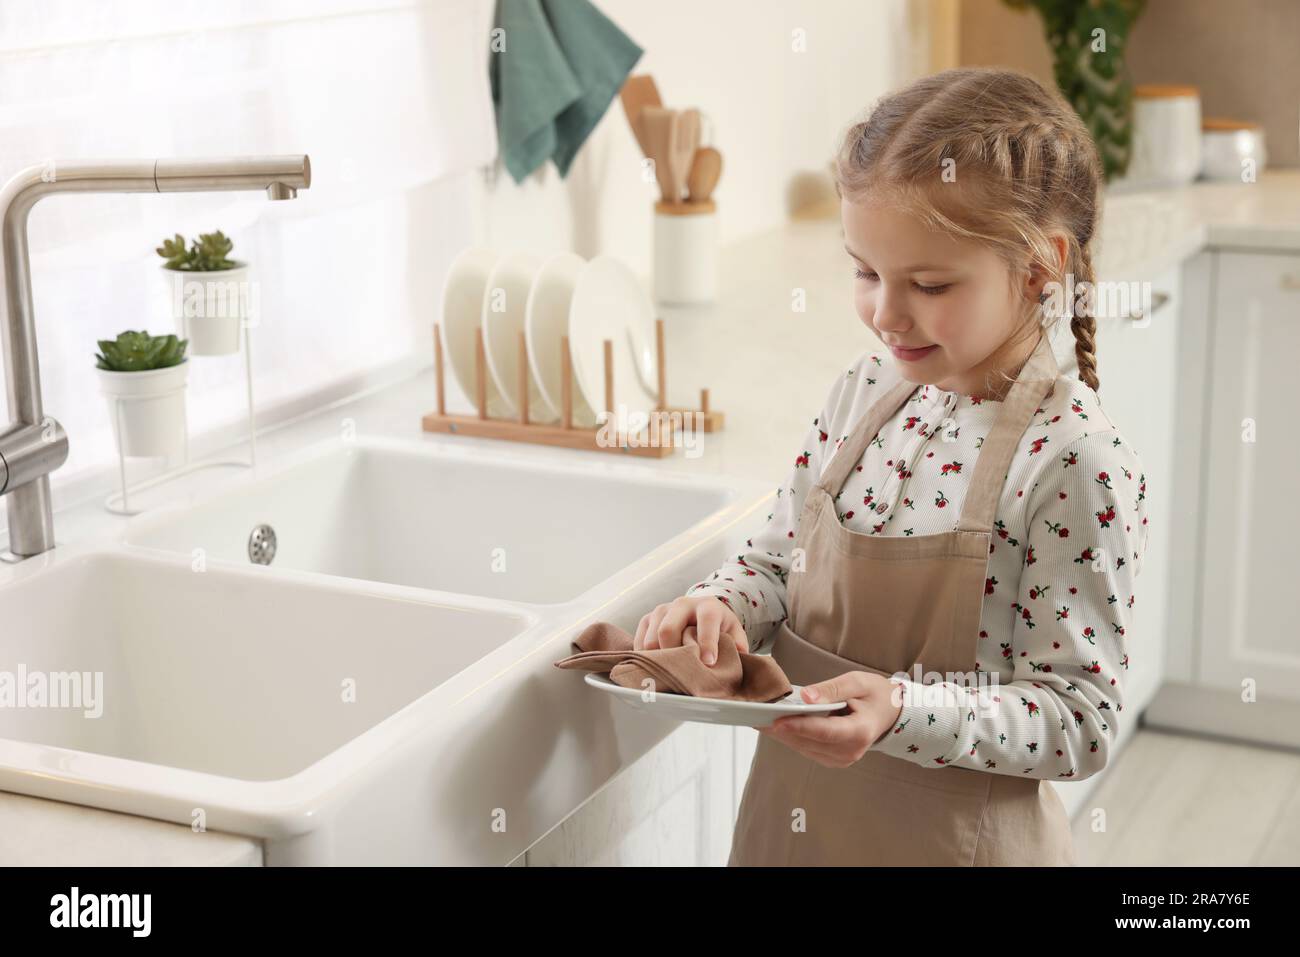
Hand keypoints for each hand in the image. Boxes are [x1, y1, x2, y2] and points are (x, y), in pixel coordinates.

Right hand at [634, 596, 748, 666]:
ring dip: (659, 660)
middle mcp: (682, 604)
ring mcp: (661, 610)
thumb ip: (738, 645)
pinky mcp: (647, 619)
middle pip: (667, 630)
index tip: (708, 663)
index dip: (707, 643)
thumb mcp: (733, 632)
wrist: (700, 610)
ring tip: (671, 673)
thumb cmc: (718, 626)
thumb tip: (739, 660)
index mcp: (707, 606)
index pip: (706, 622)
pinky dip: (648, 659)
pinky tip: (659, 667)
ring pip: (650, 639)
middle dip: (673, 655)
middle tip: (683, 673)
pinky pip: (640, 643)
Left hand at [760, 670, 903, 766]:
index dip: (799, 726)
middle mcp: (850, 751)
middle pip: (808, 741)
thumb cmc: (875, 694)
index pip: (824, 731)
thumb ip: (832, 689)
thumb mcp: (858, 682)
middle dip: (781, 729)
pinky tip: (775, 724)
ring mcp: (842, 759)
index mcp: (860, 731)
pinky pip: (806, 749)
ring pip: (803, 747)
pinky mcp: (833, 759)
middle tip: (755, 715)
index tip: (775, 720)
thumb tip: (806, 697)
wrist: (889, 712)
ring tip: (759, 718)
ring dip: (781, 734)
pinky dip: (791, 736)